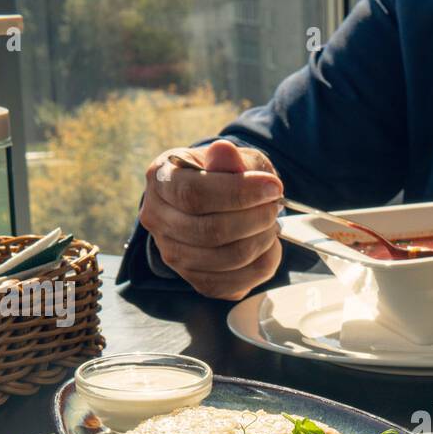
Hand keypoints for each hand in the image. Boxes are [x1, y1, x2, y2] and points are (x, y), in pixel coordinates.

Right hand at [139, 140, 283, 299]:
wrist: (214, 203)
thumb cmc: (223, 176)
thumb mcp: (230, 158)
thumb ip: (229, 158)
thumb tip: (224, 151)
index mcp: (161, 180)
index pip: (194, 194)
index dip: (240, 193)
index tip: (273, 187)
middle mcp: (158, 221)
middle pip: (210, 231)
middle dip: (255, 219)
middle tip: (274, 207)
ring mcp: (174, 256)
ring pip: (227, 258)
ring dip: (262, 241)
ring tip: (271, 224)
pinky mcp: (197, 281)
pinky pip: (236, 283)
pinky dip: (263, 264)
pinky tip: (267, 245)